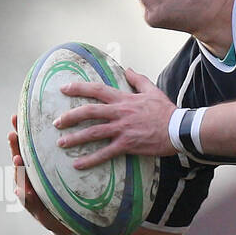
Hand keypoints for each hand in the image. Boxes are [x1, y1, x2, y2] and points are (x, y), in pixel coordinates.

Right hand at [8, 120, 69, 234]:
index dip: (22, 134)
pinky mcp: (37, 210)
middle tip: (12, 134)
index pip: (28, 148)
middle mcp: (31, 180)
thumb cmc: (69, 196)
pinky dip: (27, 196)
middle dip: (15, 148)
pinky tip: (24, 190)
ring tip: (17, 160)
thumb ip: (68, 160)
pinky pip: (31, 202)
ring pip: (22, 180)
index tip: (16, 116)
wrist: (70, 224)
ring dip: (19, 170)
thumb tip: (79, 132)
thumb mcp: (69, 177)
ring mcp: (31, 195)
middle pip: (21, 161)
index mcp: (39, 170)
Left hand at [54, 68, 174, 166]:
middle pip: (89, 113)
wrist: (179, 129)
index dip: (79, 88)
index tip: (64, 88)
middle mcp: (119, 113)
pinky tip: (78, 164)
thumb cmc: (167, 111)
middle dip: (70, 117)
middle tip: (56, 122)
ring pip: (93, 133)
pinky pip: (105, 153)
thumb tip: (127, 69)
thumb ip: (137, 79)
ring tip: (61, 143)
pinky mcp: (127, 145)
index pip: (97, 90)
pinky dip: (91, 160)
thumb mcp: (152, 90)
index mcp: (124, 99)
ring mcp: (122, 130)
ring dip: (75, 138)